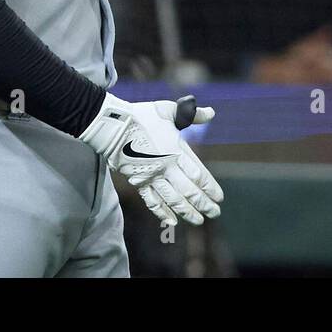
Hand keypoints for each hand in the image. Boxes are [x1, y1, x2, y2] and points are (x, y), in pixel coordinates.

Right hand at [80, 93, 223, 225]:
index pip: (198, 174)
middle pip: (188, 191)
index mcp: (176, 150)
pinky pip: (151, 201)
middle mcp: (165, 166)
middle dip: (203, 204)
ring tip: (198, 220)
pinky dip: (161, 212)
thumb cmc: (141, 115)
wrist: (111, 126)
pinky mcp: (138, 181)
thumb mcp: (169, 110)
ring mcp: (151, 176)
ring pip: (172, 199)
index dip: (210, 188)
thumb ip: (193, 114)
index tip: (219, 198)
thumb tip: (212, 113)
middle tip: (215, 213)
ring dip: (186, 211)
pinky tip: (171, 220)